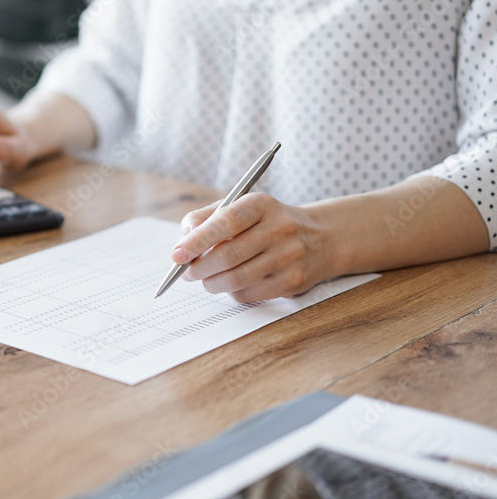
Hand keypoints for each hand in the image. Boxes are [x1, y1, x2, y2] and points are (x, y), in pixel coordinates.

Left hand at [173, 194, 331, 302]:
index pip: (225, 222)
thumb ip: (205, 218)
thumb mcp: (240, 207)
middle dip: (199, 268)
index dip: (197, 240)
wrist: (320, 238)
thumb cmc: (266, 222)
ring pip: (236, 278)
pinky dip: (232, 292)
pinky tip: (230, 284)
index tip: (176, 254)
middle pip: (227, 255)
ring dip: (211, 283)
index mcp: (261, 204)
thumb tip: (181, 241)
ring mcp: (289, 256)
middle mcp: (279, 228)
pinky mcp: (293, 281)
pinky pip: (250, 294)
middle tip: (187, 272)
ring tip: (205, 280)